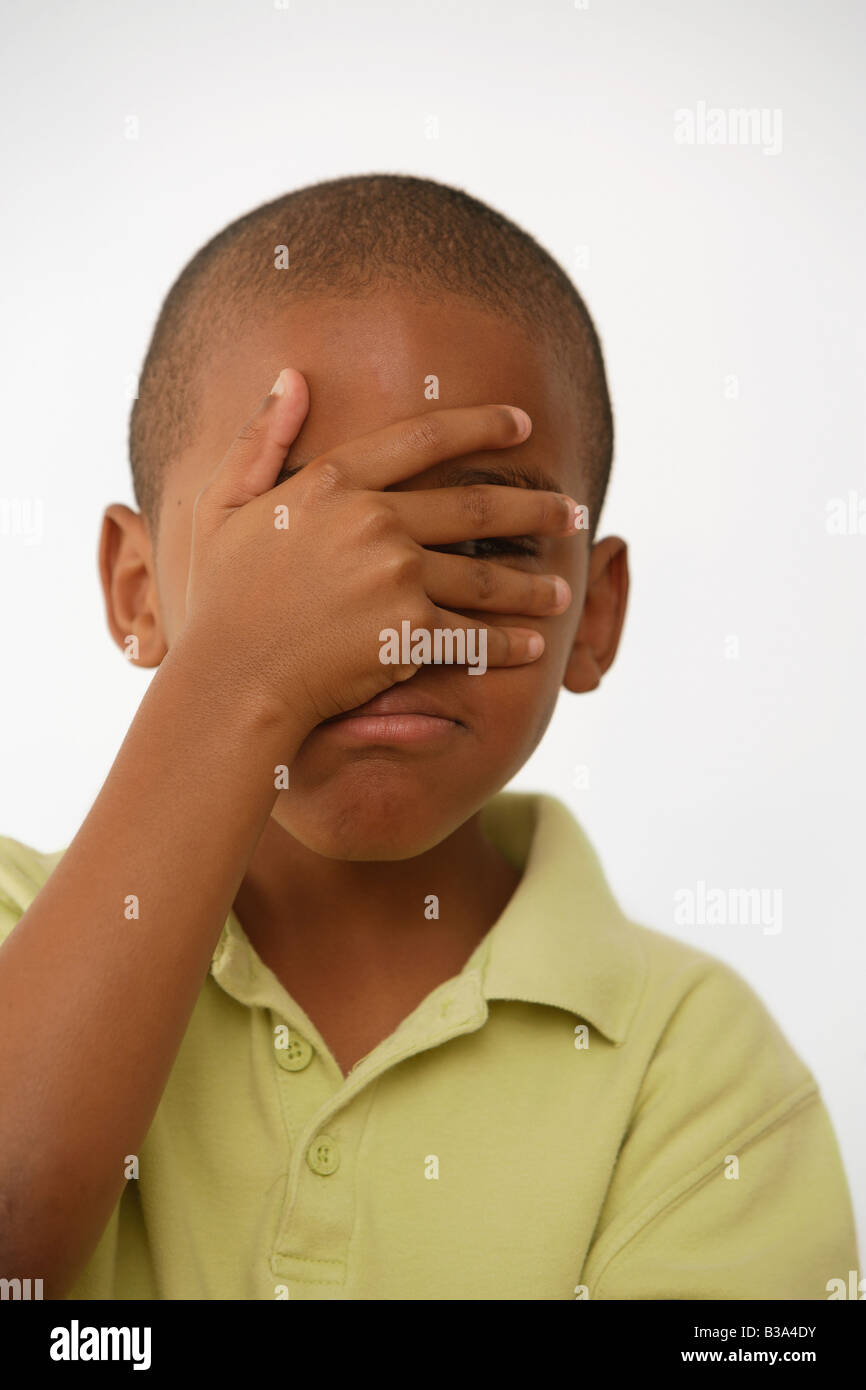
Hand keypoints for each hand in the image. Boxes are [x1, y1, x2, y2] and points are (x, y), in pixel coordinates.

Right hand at [183, 368, 580, 734]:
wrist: (231, 680)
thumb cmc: (221, 600)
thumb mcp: (222, 507)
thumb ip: (259, 439)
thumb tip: (291, 376)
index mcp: (333, 483)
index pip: (424, 438)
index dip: (480, 425)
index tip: (522, 423)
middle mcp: (374, 521)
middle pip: (475, 508)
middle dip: (534, 510)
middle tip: (571, 511)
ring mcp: (396, 576)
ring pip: (486, 576)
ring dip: (532, 585)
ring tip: (562, 588)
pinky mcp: (409, 632)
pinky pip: (475, 635)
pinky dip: (510, 643)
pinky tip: (536, 645)